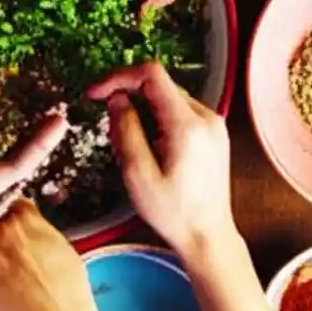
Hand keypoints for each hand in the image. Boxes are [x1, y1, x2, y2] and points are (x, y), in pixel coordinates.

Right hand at [87, 62, 233, 255]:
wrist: (208, 236)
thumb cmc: (173, 213)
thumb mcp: (137, 174)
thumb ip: (125, 130)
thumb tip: (117, 99)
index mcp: (187, 125)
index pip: (151, 74)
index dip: (119, 77)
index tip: (97, 93)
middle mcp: (206, 117)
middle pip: (160, 85)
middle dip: (129, 97)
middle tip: (110, 128)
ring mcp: (214, 125)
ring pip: (169, 98)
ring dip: (143, 110)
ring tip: (132, 146)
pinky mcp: (214, 134)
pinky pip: (180, 113)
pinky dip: (159, 120)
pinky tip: (151, 149)